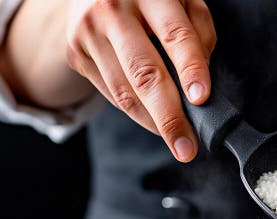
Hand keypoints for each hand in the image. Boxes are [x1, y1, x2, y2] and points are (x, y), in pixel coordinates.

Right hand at [66, 0, 215, 161]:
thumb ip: (198, 31)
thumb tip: (198, 80)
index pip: (174, 35)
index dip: (190, 68)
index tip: (201, 99)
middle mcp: (111, 9)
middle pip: (143, 72)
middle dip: (168, 115)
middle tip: (186, 148)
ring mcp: (87, 32)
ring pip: (125, 91)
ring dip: (154, 123)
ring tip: (177, 142)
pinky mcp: (75, 53)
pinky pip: (112, 94)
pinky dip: (137, 112)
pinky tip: (155, 120)